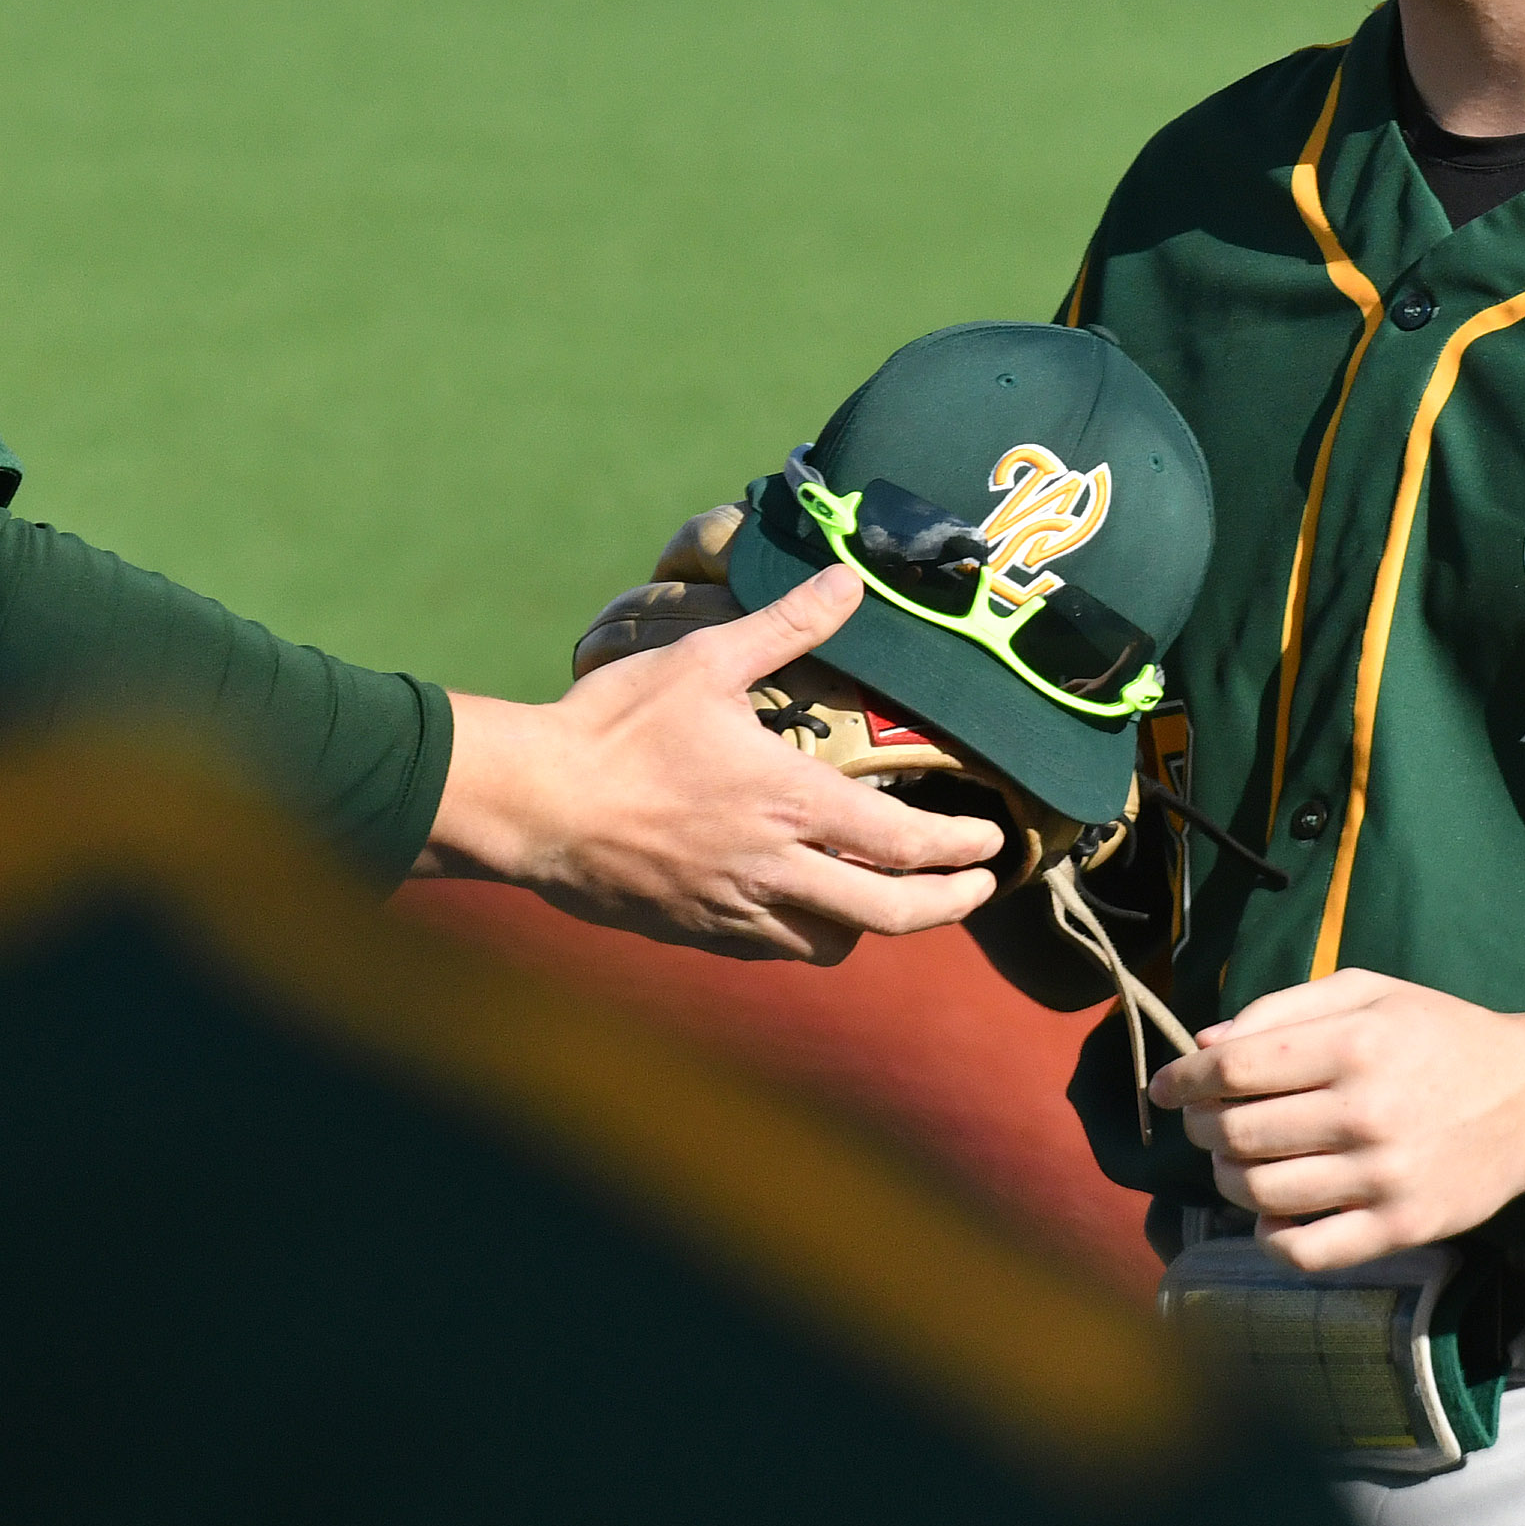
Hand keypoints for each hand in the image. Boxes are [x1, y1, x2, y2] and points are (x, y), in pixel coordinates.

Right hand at [421, 562, 1005, 961]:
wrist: (532, 807)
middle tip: (979, 887)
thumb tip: (850, 577)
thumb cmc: (615, 728)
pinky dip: (807, 932)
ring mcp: (735, 911)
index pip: (905, 845)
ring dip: (874, 923)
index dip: (962, 849)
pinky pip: (774, 949)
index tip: (992, 842)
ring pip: (834, 943)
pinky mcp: (698, 933)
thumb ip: (788, 625)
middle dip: (949, 904)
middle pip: (893, 917)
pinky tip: (803, 903)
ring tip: (888, 892)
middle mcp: (775, 870)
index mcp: (789, 803)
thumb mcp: (705, 661)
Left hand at [1151, 970, 1524, 1270]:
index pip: (1234, 1068)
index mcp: (1357, 1044)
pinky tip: (1272, 1211)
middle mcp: (1368, 1112)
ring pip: (1259, 1191)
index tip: (1164, 1087)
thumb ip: (1281, 1008)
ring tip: (1237, 1161)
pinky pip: (1306, 1251)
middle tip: (1203, 1121)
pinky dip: (1269, 1236)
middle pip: (1237, 1132)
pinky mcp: (1402, 1229)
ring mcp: (1385, 1178)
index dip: (1182, 1079)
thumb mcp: (1368, 992)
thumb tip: (1205, 1045)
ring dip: (1226, 1177)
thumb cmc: (1440, 1036)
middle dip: (1200, 1127)